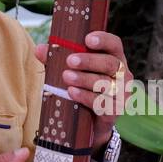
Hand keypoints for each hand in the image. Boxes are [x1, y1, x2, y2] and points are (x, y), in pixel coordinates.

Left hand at [34, 30, 130, 150]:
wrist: (89, 122)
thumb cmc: (83, 88)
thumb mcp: (71, 70)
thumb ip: (57, 59)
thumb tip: (40, 50)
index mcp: (114, 58)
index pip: (114, 44)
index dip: (103, 40)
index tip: (87, 39)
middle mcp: (122, 75)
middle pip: (110, 64)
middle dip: (90, 61)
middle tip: (70, 61)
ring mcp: (120, 94)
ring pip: (106, 84)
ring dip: (85, 79)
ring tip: (66, 77)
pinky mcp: (114, 111)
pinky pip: (102, 103)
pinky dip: (85, 97)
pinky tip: (72, 92)